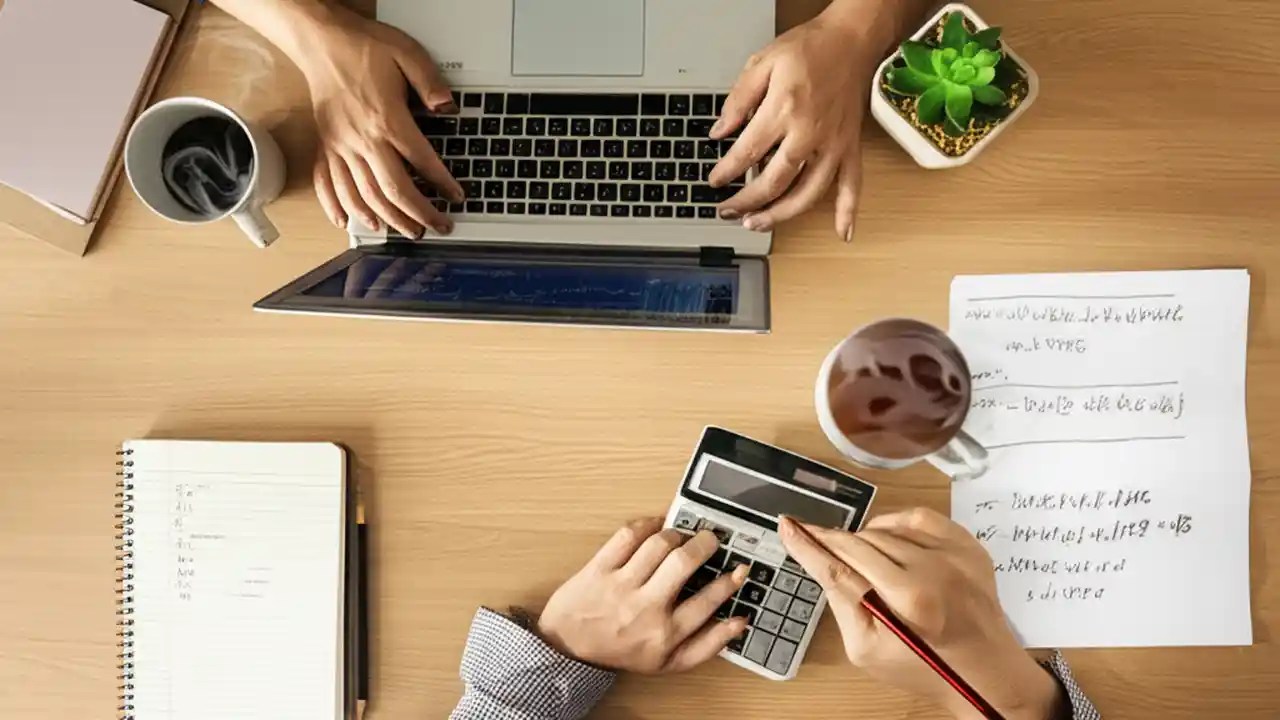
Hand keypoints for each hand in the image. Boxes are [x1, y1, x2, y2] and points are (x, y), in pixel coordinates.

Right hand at [300, 8, 462, 237]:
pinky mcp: (324, 146)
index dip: (442, 183)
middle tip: (438, 227)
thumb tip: (449, 109)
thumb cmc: (363, 47)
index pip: (421, 161)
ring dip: (386, 219)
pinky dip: (336, 206)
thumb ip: (431, 82)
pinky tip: (348, 222)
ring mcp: (339, 147)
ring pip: (362, 195)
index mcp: (386, 119)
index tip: (456, 196)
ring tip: (407, 231)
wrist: (322, 41)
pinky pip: (326, 184)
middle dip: (418, 214)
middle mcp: (361, 139)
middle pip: (392, 190)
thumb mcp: (407, 53)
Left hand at [536, 517, 749, 672]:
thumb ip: (708, 645)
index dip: (729, 582)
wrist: (569, 648)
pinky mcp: (599, 568)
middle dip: (705, 544)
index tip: (739, 569)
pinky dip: (647, 524)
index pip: (707, 601)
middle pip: (683, 563)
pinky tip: (655, 527)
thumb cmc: (622, 652)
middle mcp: (645, 608)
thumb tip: (739, 622)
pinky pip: (627, 535)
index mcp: (665, 634)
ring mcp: (620, 586)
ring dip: (676, 534)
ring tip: (681, 537)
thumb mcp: (669, 663)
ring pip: (658, 544)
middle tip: (711, 540)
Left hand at [709, 0, 915, 239]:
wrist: (851, 40)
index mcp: (784, 109)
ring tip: (757, 223)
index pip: (747, 152)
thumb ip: (738, 101)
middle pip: (774, 181)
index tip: (714, 181)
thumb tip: (718, 132)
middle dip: (746, 201)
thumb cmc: (809, 49)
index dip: (727, 172)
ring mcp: (833, 144)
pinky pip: (852, 184)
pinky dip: (849, 210)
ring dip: (781, 214)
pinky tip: (842, 233)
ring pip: (808, 193)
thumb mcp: (762, 63)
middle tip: (726, 211)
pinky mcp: (850, 148)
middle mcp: (810, 133)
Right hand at [778, 510, 1066, 719]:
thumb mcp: (867, 648)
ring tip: (870, 565)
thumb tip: (817, 558)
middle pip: (860, 542)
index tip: (788, 524)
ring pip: (885, 527)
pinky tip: (892, 544)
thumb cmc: (921, 666)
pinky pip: (917, 516)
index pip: (840, 564)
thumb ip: (842, 601)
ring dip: (866, 539)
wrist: (984, 668)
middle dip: (836, 545)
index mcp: (904, 602)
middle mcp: (930, 571)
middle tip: (825, 552)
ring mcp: (952, 553)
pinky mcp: (966, 543)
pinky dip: (896, 525)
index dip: (809, 543)